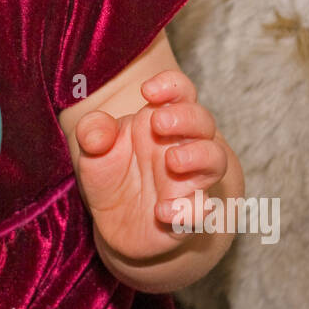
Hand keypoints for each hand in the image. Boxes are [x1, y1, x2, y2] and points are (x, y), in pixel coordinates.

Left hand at [72, 69, 227, 261]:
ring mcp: (190, 180)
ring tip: (172, 161)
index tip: (147, 91)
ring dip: (199, 156)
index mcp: (162, 120)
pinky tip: (162, 211)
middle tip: (158, 122)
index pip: (180, 92)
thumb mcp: (93, 150)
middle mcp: (183, 146)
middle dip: (186, 117)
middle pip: (203, 121)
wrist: (114, 223)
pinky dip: (187, 211)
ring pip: (215, 160)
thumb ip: (93, 132)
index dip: (171, 85)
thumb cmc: (112, 174)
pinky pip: (201, 212)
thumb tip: (97, 134)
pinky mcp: (188, 216)